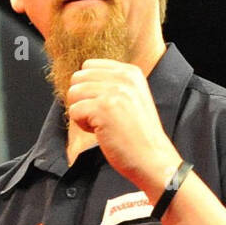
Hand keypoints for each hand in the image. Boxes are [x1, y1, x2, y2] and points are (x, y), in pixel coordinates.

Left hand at [66, 60, 179, 194]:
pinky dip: (83, 126)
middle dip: (82, 99)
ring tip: (103, 124)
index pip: (89, 65)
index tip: (106, 106)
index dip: (89, 88)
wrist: (152, 159)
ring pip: (73, 93)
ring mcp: (114, 92)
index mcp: (130, 72)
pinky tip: (102, 132)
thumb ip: (111, 84)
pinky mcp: (103, 108)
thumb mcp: (132, 98)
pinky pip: (74, 111)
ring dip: (82, 113)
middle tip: (102, 117)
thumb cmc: (139, 135)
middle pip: (78, 78)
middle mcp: (123, 77)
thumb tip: (79, 80)